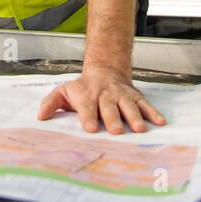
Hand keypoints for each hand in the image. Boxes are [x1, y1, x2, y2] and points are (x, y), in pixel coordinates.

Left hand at [38, 66, 166, 133]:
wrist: (104, 70)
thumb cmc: (82, 88)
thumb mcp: (64, 91)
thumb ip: (51, 102)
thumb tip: (40, 116)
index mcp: (88, 95)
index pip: (87, 107)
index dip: (88, 117)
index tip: (91, 128)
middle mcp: (106, 95)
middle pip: (109, 107)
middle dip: (113, 119)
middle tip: (116, 131)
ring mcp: (122, 96)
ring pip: (129, 106)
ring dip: (134, 117)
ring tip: (139, 129)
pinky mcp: (135, 96)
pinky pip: (145, 104)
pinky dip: (153, 112)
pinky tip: (160, 122)